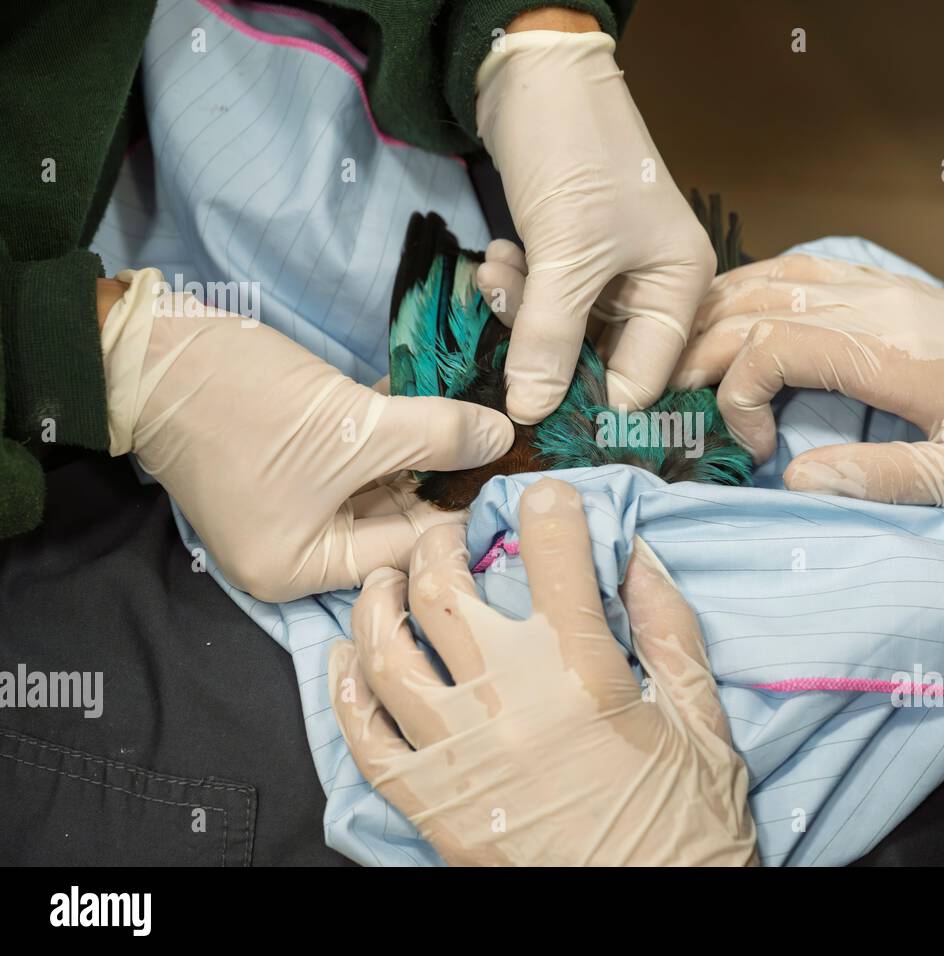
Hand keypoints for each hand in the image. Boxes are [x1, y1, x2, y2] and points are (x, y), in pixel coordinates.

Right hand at [99, 268, 513, 601]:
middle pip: (397, 519)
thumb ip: (437, 436)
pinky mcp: (298, 459)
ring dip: (428, 449)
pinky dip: (394, 430)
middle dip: (448, 480)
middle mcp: (300, 547)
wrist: (152, 346)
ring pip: (384, 481)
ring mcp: (297, 502)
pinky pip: (360, 454)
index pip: (406, 551)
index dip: (464, 514)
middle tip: (510, 449)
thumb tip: (504, 437)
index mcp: (302, 567)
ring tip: (487, 422)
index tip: (518, 483)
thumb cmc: (244, 405)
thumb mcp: (353, 426)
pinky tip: (444, 403)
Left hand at [328, 478, 756, 865]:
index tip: (546, 497)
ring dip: (378, 600)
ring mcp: (454, 753)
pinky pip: (361, 735)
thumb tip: (637, 555)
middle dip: (441, 541)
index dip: (549, 508)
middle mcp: (504, 700)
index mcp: (579, 673)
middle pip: (442, 589)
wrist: (649, 912)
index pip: (550, 555)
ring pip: (384, 650)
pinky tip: (346, 657)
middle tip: (451, 532)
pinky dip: (344, 687)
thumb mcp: (701, 719)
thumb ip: (668, 628)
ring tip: (387, 579)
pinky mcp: (427, 802)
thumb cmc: (683, 823)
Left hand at [475, 28, 714, 422]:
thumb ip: (549, 339)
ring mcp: (611, 272)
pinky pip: (546, 301)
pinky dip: (519, 288)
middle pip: (602, 359)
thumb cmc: (573, 153)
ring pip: (565, 333)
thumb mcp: (565, 254)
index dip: (594, 402)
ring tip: (501, 274)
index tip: (540, 416)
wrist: (534, 72)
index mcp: (680, 285)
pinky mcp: (572, 259)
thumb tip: (531, 413)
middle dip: (548, 349)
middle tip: (510, 326)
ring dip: (524, 313)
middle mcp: (654, 285)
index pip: (645, 378)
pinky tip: (500, 258)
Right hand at [671, 255, 943, 508]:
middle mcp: (871, 302)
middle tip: (676, 402)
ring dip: (713, 315)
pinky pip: (796, 269)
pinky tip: (728, 314)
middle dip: (699, 353)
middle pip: (751, 306)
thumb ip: (882, 480)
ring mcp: (875, 284)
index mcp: (885, 348)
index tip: (753, 447)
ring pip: (765, 278)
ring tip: (680, 359)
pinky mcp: (882, 284)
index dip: (736, 395)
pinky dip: (747, 290)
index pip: (768, 345)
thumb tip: (794, 478)